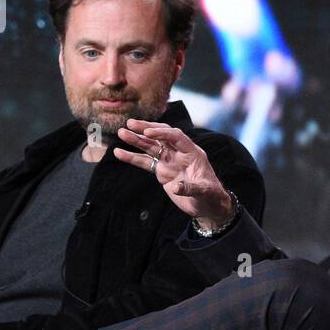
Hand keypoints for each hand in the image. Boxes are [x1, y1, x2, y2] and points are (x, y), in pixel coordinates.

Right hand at [115, 119, 232, 228]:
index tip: (148, 132)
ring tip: (121, 133)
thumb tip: (175, 187)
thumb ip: (190, 188)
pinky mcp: (162, 171)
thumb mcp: (204, 192)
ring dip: (136, 140)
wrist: (207, 206)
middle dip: (146, 129)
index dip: (162, 133)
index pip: (176, 136)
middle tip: (130, 123)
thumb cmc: (210, 196)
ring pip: (151, 147)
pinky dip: (132, 157)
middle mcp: (179, 153)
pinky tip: (119, 152)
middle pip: (161, 136)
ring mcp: (169, 161)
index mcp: (192, 152)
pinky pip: (145, 162)